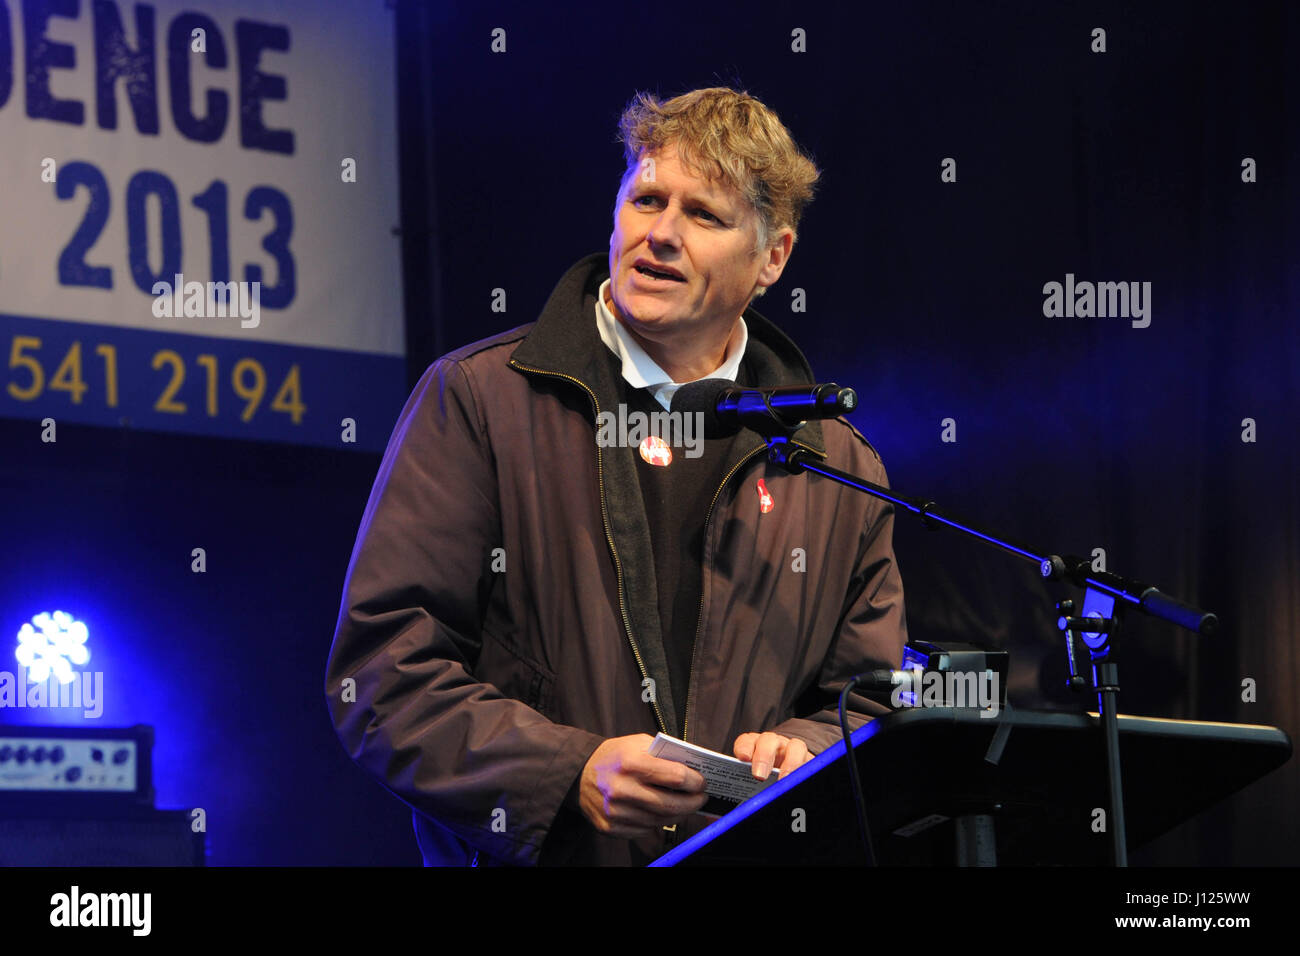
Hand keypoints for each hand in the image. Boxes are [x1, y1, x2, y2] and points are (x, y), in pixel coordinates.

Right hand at [578, 734, 708, 837]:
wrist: (579, 774)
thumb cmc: (614, 757)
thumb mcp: (637, 743)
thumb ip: (664, 754)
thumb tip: (693, 769)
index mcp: (629, 762)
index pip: (675, 776)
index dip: (694, 781)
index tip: (702, 782)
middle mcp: (621, 789)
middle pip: (670, 804)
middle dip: (692, 803)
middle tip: (701, 798)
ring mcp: (615, 811)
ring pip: (660, 821)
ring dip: (678, 815)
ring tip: (685, 806)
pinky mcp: (611, 827)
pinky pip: (644, 830)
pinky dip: (657, 823)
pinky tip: (661, 813)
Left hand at [733, 732, 813, 779]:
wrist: (785, 772)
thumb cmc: (763, 777)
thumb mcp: (752, 779)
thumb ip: (746, 783)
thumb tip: (744, 803)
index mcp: (753, 746)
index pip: (746, 741)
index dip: (744, 748)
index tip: (743, 758)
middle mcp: (772, 743)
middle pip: (768, 741)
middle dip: (764, 757)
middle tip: (759, 776)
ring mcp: (791, 748)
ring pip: (794, 746)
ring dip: (790, 763)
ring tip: (784, 780)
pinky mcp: (807, 758)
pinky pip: (810, 760)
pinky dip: (805, 769)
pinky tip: (799, 779)